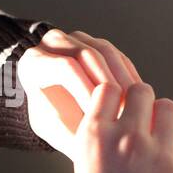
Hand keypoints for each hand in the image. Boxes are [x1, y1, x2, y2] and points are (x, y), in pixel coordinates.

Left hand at [17, 29, 143, 160]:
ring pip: (106, 52)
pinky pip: (118, 56)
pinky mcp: (98, 44)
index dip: (85, 89)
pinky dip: (130, 76)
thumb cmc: (52, 120)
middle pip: (86, 55)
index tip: (101, 113)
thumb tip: (89, 133)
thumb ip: (67, 124)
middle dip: (109, 84)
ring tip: (132, 106)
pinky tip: (137, 98)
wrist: (56, 111)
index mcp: (34, 63)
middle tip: (122, 110)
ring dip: (123, 80)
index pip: (64, 67)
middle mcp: (53, 44)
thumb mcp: (54, 127)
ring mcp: (77, 40)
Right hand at [59, 81, 172, 172]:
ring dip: (160, 118)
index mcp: (95, 137)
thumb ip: (101, 146)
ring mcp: (159, 157)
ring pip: (168, 109)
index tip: (114, 105)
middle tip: (137, 119)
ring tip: (153, 137)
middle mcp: (128, 139)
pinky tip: (162, 169)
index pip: (108, 89)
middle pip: (142, 91)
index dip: (111, 97)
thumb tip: (115, 133)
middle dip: (139, 102)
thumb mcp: (82, 172)